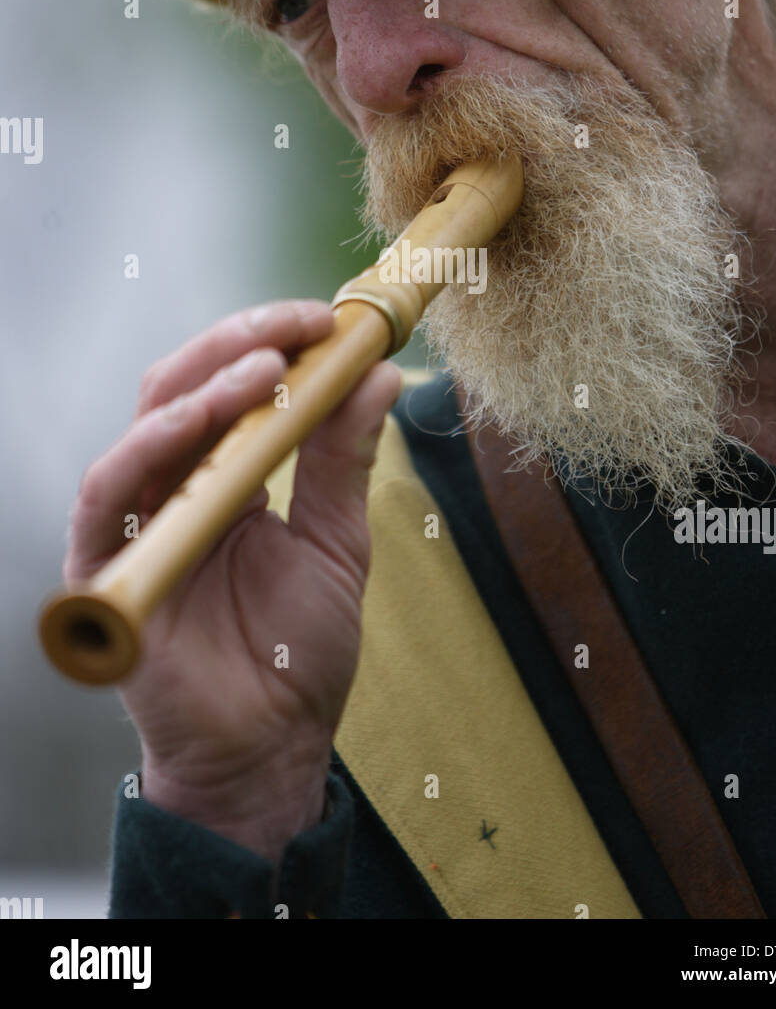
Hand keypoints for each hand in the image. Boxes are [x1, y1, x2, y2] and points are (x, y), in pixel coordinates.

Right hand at [64, 299, 401, 857]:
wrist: (271, 747)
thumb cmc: (297, 648)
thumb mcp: (337, 538)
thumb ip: (346, 458)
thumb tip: (380, 372)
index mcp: (226, 472)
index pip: (233, 382)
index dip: (274, 339)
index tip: (330, 316)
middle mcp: (175, 484)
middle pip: (187, 386)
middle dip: (241, 342)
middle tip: (301, 323)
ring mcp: (139, 521)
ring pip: (150, 423)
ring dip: (205, 384)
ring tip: (265, 365)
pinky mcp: (106, 566)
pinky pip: (110, 493)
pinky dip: (148, 448)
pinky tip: (195, 423)